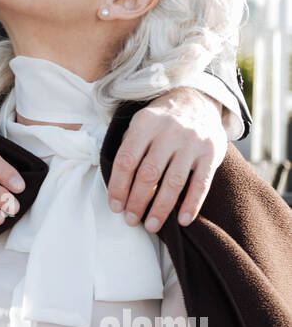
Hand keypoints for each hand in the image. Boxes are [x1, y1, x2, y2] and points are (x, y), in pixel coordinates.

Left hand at [106, 88, 226, 232]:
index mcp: (145, 124)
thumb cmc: (161, 121)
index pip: (126, 160)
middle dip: (137, 201)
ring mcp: (192, 142)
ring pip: (174, 182)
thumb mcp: (141, 123)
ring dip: (161, 209)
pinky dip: (192, 204)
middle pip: (148, 174)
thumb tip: (117, 188)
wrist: (197, 101)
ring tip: (151, 226)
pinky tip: (183, 221)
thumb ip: (130, 148)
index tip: (115, 207)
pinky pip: (201, 183)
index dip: (118, 187)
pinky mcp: (211, 153)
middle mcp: (169, 132)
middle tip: (131, 220)